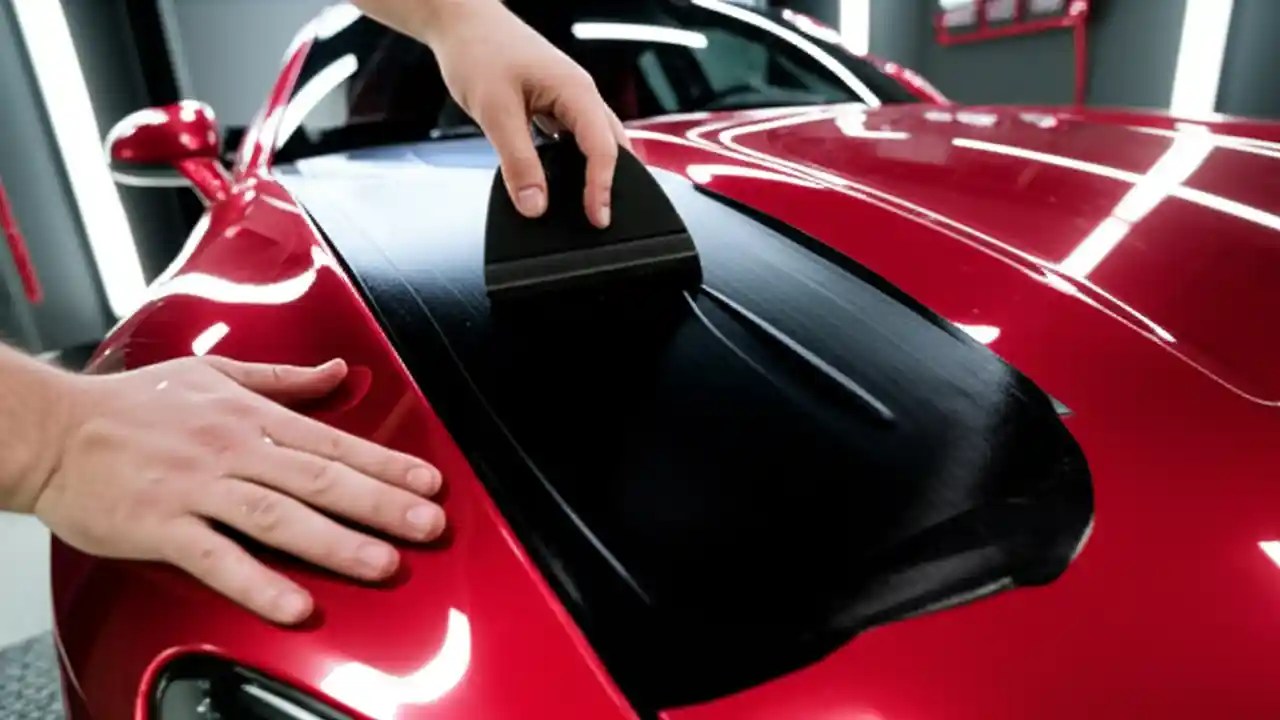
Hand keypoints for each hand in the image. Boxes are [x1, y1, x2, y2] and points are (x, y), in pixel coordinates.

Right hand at [32, 356, 444, 624]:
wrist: (53, 431)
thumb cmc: (133, 404)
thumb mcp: (213, 374)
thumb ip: (282, 378)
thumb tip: (337, 371)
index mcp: (251, 416)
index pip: (334, 441)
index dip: (386, 465)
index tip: (428, 483)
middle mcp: (233, 449)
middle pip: (320, 478)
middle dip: (380, 503)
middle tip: (428, 524)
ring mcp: (198, 488)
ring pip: (279, 516)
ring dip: (335, 542)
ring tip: (382, 563)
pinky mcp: (162, 525)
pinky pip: (218, 558)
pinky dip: (258, 582)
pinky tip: (295, 603)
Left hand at [405, 1, 629, 226]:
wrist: (460, 22)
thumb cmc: (478, 49)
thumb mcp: (495, 112)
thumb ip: (518, 162)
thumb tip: (535, 204)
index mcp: (576, 90)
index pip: (603, 148)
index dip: (602, 187)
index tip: (596, 218)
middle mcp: (579, 92)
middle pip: (611, 144)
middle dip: (610, 182)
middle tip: (598, 218)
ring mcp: (568, 96)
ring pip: (596, 140)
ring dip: (594, 170)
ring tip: (586, 204)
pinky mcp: (553, 101)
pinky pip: (576, 135)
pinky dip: (575, 159)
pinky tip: (560, 177)